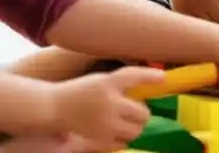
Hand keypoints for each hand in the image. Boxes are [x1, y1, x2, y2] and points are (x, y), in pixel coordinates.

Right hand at [46, 67, 161, 149]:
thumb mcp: (101, 79)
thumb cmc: (81, 91)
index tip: (163, 78)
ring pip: (136, 130)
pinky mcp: (100, 138)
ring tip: (125, 120)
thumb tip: (153, 85)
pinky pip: (124, 142)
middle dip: (142, 112)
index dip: (150, 76)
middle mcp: (108, 102)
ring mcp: (105, 123)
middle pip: (143, 113)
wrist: (54, 107)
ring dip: (136, 126)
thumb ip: (124, 83)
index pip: (132, 76)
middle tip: (134, 109)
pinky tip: (116, 130)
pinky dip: (124, 138)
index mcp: (107, 83)